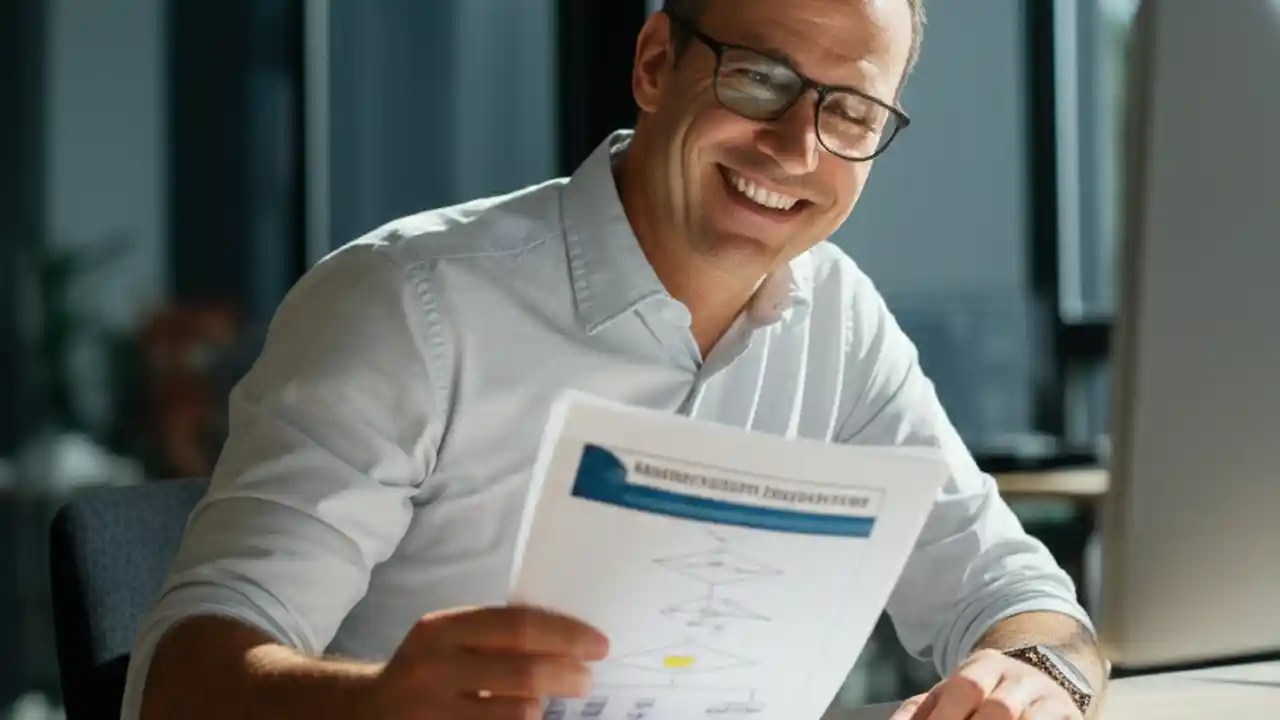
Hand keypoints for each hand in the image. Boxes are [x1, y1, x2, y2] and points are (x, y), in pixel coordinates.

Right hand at [366, 605, 609, 718]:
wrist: (366, 711)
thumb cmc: (425, 668)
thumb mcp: (448, 639)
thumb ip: (494, 633)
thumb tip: (567, 637)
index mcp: (443, 629)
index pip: (518, 625)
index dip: (566, 634)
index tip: (599, 645)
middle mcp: (435, 667)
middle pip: (523, 671)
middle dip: (567, 675)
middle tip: (587, 679)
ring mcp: (433, 712)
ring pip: (515, 713)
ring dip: (541, 709)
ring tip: (545, 705)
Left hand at [890, 649, 1083, 719]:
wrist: (1040, 689)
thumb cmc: (983, 699)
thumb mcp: (952, 695)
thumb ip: (920, 710)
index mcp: (985, 665)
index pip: (966, 687)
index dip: (946, 716)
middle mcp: (1021, 678)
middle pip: (999, 708)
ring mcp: (1049, 699)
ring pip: (1028, 719)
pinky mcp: (1070, 717)